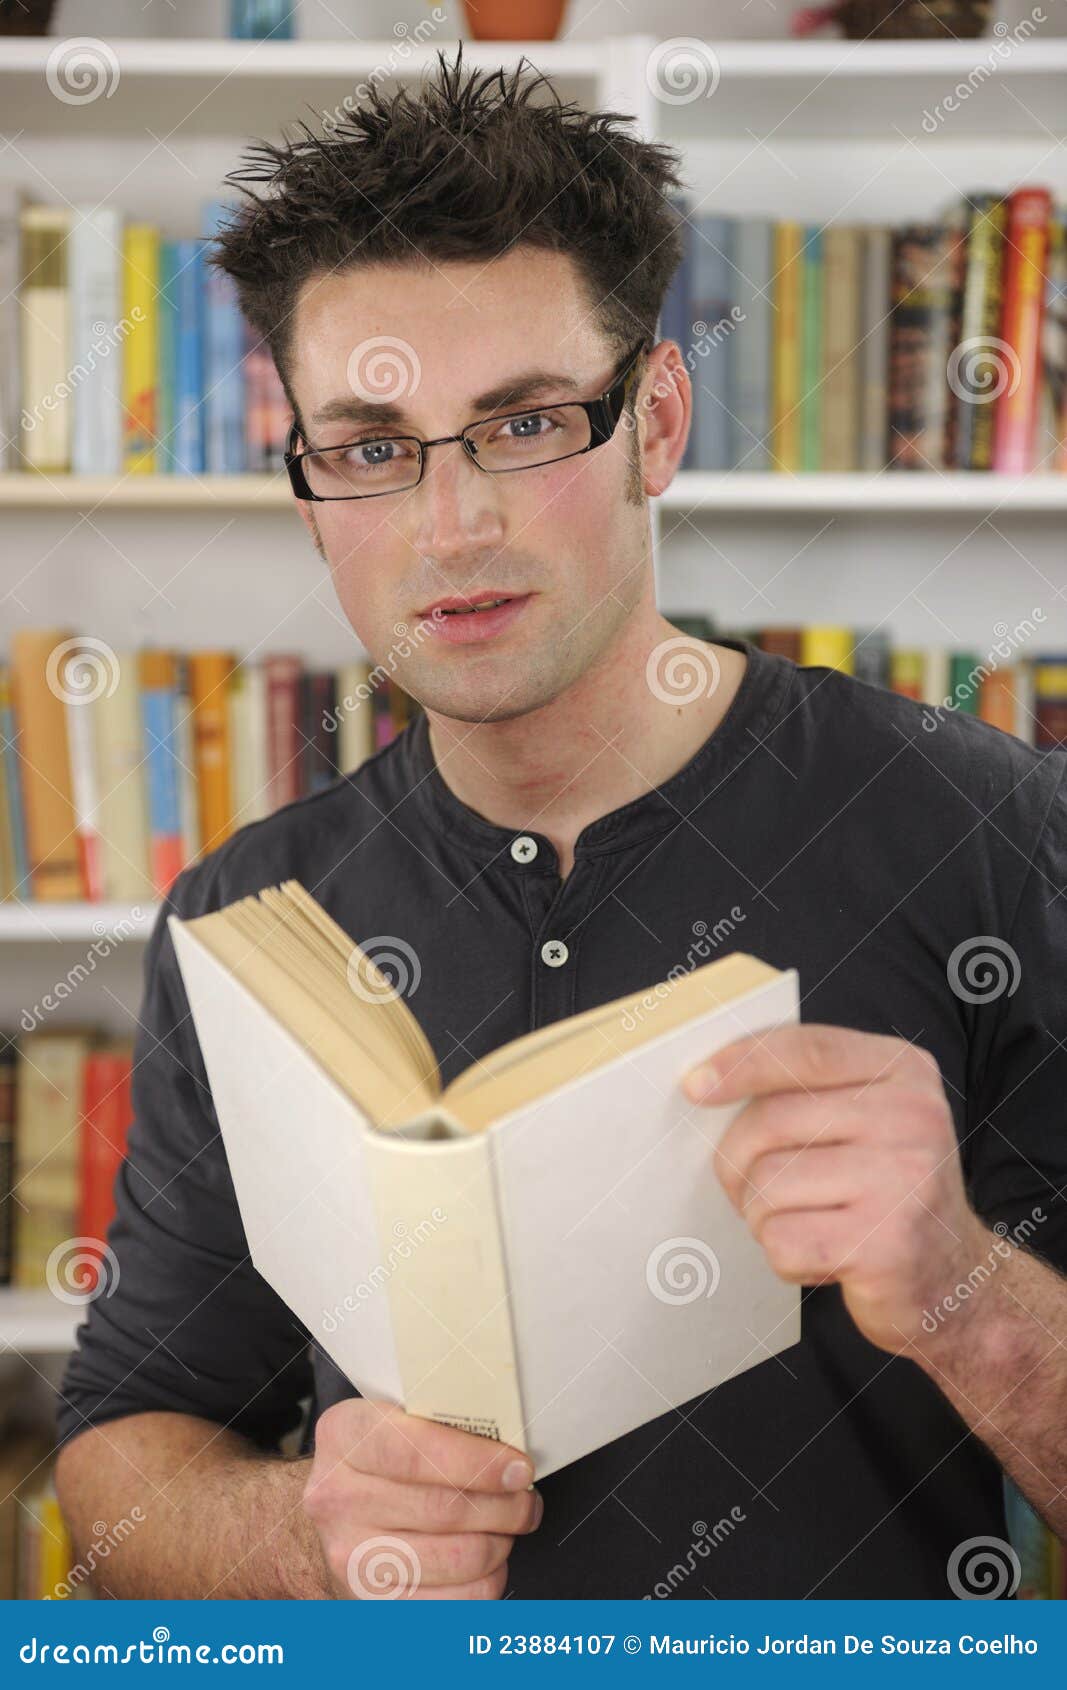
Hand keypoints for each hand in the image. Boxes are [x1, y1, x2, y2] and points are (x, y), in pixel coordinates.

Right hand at [303, 1399, 541, 1598]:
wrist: (331, 1514)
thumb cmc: (376, 1458)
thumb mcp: (392, 1416)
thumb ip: (440, 1419)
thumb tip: (509, 1436)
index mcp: (344, 1436)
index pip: (415, 1452)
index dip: (478, 1463)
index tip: (520, 1469)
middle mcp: (338, 1498)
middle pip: (445, 1510)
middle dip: (505, 1506)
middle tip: (527, 1499)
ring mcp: (351, 1557)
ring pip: (458, 1558)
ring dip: (501, 1543)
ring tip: (508, 1526)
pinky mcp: (373, 1604)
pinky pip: (455, 1604)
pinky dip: (487, 1581)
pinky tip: (487, 1560)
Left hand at [683, 1024, 988, 1355]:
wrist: (955, 1283)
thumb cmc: (887, 1193)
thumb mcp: (869, 1120)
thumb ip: (808, 1090)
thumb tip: (705, 1083)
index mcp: (905, 1072)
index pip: (805, 1050)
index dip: (741, 1063)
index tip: (694, 1086)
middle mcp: (913, 1118)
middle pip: (770, 1121)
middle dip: (737, 1163)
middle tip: (751, 1191)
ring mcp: (905, 1180)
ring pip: (766, 1185)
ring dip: (764, 1218)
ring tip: (806, 1225)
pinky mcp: (887, 1244)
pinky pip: (783, 1240)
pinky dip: (786, 1259)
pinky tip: (825, 1259)